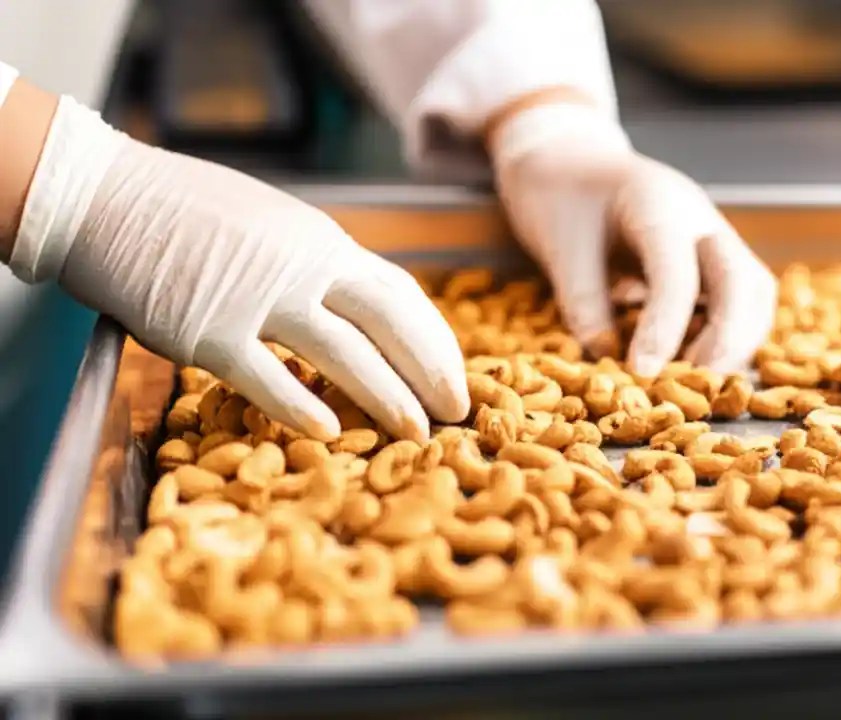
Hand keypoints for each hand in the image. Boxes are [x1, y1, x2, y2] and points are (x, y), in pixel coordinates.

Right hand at [24, 102, 468, 440]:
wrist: (105, 196)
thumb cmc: (189, 212)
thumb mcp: (274, 225)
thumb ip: (317, 264)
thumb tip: (357, 305)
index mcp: (322, 242)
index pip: (399, 293)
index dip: (434, 340)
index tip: (456, 375)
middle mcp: (301, 266)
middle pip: (387, 321)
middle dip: (429, 369)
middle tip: (455, 413)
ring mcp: (255, 297)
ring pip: (341, 350)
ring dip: (385, 394)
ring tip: (416, 431)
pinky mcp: (206, 329)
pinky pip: (263, 374)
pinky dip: (298, 405)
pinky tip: (328, 433)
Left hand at [490, 102, 776, 376]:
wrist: (565, 156)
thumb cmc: (557, 192)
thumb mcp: (557, 246)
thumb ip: (583, 301)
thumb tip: (608, 360)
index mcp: (659, 203)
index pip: (677, 273)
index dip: (664, 329)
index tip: (643, 373)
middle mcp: (699, 218)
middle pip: (743, 282)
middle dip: (727, 341)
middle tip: (695, 387)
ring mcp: (712, 235)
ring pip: (754, 292)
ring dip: (738, 341)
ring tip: (699, 382)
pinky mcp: (711, 257)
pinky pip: (741, 298)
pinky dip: (730, 334)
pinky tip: (697, 363)